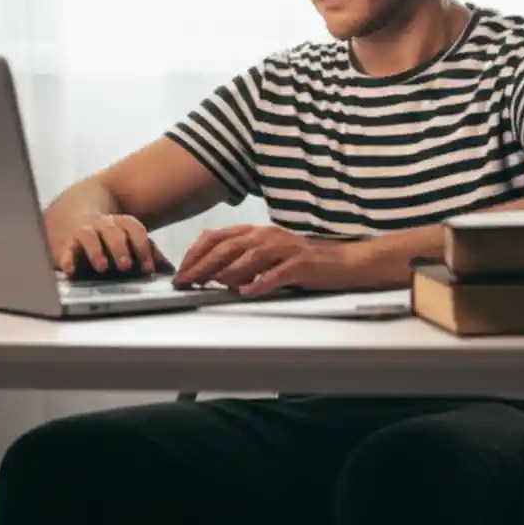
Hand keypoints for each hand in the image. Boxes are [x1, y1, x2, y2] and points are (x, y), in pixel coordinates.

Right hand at [56, 214, 173, 278]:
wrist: (72, 217)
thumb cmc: (107, 237)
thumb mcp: (127, 242)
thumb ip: (147, 252)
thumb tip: (169, 268)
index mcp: (121, 223)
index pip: (134, 229)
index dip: (142, 247)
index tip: (148, 268)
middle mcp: (102, 225)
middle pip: (113, 231)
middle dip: (120, 248)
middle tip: (126, 266)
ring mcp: (83, 233)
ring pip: (89, 236)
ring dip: (96, 251)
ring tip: (102, 266)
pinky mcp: (65, 245)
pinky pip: (66, 251)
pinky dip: (67, 260)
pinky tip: (70, 271)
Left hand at [173, 225, 354, 296]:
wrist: (343, 261)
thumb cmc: (301, 261)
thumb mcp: (268, 254)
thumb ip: (242, 259)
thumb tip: (213, 273)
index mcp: (256, 232)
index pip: (217, 237)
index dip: (196, 254)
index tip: (181, 272)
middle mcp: (268, 236)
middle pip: (228, 247)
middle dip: (203, 265)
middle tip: (186, 282)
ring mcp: (285, 249)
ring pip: (249, 258)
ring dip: (226, 273)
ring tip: (209, 286)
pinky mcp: (301, 265)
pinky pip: (277, 274)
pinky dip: (260, 284)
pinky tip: (247, 293)